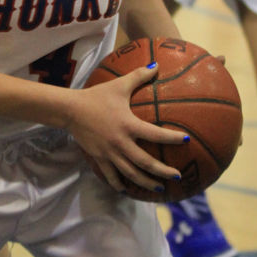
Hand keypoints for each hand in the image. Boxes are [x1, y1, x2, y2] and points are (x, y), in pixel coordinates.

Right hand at [69, 63, 186, 192]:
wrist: (70, 110)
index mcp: (128, 125)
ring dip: (146, 182)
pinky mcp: (99, 158)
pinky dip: (119, 185)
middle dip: (163, 171)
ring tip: (159, 189)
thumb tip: (156, 65)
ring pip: (130, 173)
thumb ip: (139, 76)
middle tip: (178, 176)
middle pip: (145, 162)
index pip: (155, 134)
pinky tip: (127, 190)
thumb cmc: (97, 96)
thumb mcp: (119, 85)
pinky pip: (110, 175)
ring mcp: (109, 153)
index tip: (186, 140)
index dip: (171, 137)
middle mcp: (120, 142)